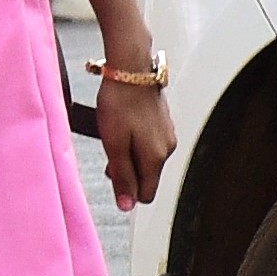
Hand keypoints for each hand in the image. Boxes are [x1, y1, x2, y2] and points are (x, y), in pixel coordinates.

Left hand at [98, 75, 177, 212]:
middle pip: (146, 177)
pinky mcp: (163, 123)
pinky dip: (134, 141)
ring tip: (113, 136)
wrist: (131, 70)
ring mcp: (168, 135)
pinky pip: (149, 143)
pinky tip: (123, 126)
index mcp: (156, 158)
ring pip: (146, 159)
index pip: (147, 194)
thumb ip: (122, 176)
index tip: (111, 176)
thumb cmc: (120, 104)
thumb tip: (128, 205)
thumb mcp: (114, 144)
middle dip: (126, 172)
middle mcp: (167, 149)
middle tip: (108, 153)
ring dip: (129, 156)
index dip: (127, 192)